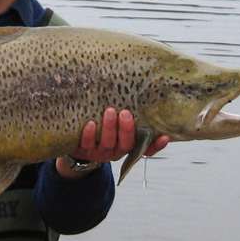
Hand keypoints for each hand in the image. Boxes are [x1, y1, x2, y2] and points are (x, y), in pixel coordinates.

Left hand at [55, 108, 169, 177]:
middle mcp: (116, 151)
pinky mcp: (83, 152)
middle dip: (126, 129)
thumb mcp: (116, 122)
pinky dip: (89, 135)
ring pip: (107, 144)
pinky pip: (86, 145)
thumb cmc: (101, 126)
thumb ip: (129, 112)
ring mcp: (100, 153)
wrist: (74, 142)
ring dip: (109, 128)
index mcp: (128, 145)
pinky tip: (90, 123)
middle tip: (126, 113)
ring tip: (110, 111)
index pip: (147, 149)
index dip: (156, 145)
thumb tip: (145, 88)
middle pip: (126, 145)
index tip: (165, 136)